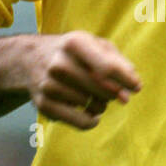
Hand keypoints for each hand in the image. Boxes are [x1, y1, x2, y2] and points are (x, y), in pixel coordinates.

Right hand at [25, 31, 141, 130]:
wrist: (29, 60)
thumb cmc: (72, 53)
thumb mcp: (95, 45)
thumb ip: (119, 63)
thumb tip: (133, 89)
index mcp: (75, 43)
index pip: (108, 67)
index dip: (127, 81)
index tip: (136, 87)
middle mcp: (59, 63)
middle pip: (104, 90)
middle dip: (115, 94)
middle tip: (113, 91)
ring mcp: (49, 85)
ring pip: (94, 106)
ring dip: (101, 105)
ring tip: (93, 96)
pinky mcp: (44, 105)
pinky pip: (81, 122)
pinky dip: (91, 121)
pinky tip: (91, 114)